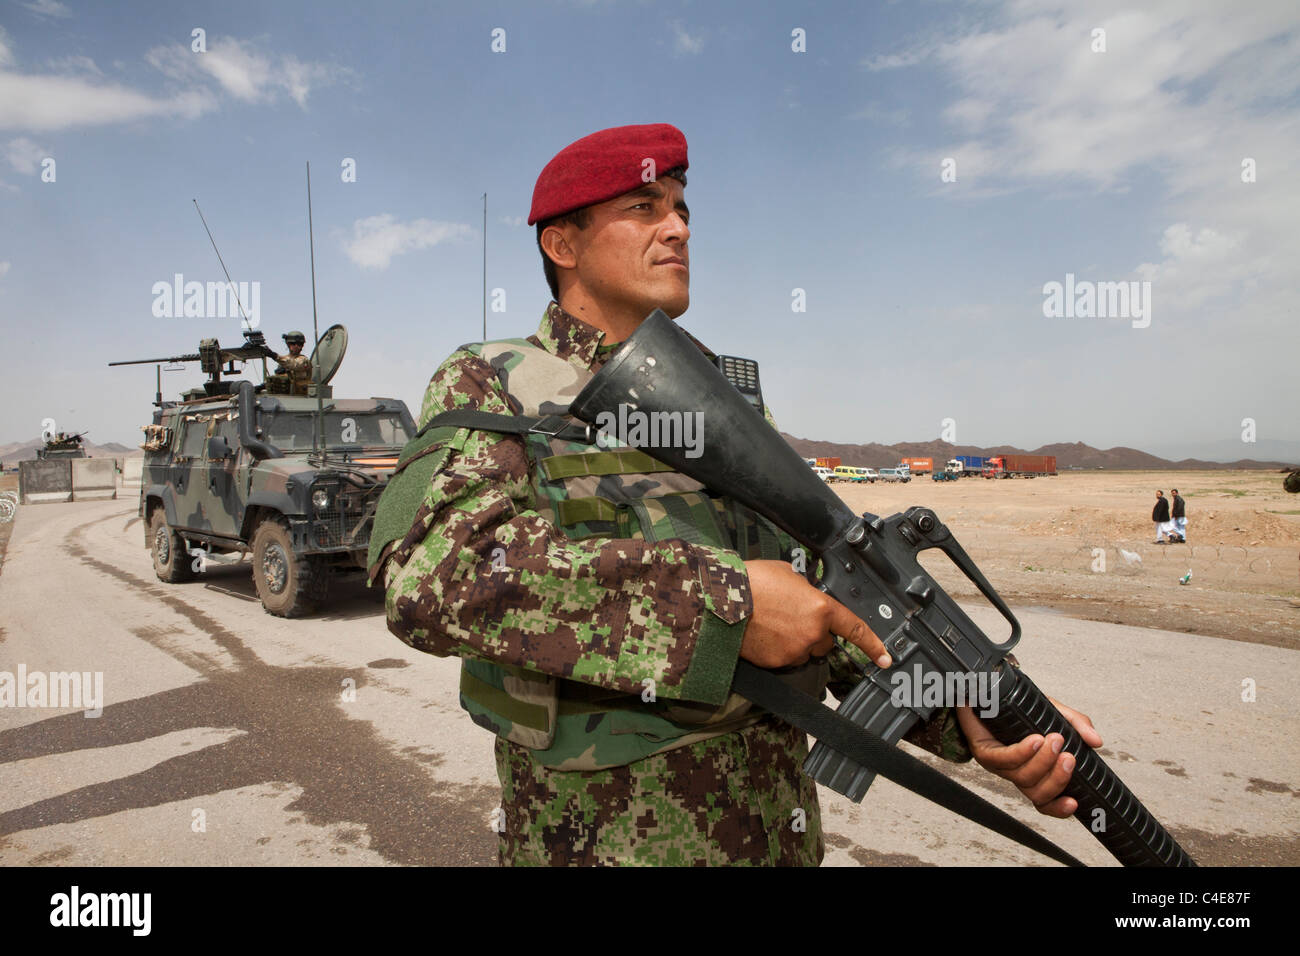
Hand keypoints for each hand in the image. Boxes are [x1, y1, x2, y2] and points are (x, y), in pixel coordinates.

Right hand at [740, 559, 890, 669]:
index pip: (854, 628)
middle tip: (789, 616)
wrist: (721, 600)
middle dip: (813, 632)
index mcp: (820, 608)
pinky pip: (784, 658)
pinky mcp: (775, 663)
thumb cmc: (752, 581)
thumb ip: (806, 588)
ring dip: (793, 640)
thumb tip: (807, 594)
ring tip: (770, 622)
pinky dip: (776, 648)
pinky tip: (762, 633)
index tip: (885, 657)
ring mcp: (793, 651)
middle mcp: (812, 633)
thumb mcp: (788, 573)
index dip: (872, 645)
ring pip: (802, 650)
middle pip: (824, 641)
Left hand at [956, 697, 1101, 816]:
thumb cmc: (1018, 706)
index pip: (1046, 800)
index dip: (1059, 808)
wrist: (985, 689)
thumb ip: (1076, 724)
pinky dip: (1022, 752)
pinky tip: (1034, 740)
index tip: (1075, 802)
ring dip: (1043, 761)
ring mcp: (998, 764)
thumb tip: (1096, 741)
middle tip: (1068, 756)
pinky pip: (1003, 759)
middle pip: (1037, 793)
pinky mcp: (983, 751)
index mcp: (1033, 770)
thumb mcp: (1053, 711)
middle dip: (1057, 778)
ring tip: (1054, 740)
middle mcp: (1015, 771)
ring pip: (1022, 777)